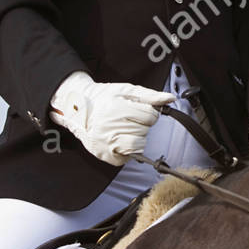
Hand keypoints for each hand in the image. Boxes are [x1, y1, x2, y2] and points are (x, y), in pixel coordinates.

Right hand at [50, 71, 175, 165]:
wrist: (78, 109)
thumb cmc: (104, 99)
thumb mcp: (126, 91)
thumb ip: (149, 96)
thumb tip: (170, 98)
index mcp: (116, 108)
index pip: (150, 116)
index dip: (148, 113)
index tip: (138, 111)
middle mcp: (110, 127)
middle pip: (145, 130)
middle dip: (141, 125)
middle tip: (128, 119)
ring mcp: (106, 143)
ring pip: (139, 145)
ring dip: (137, 137)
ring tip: (125, 129)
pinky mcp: (106, 155)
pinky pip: (128, 157)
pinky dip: (128, 149)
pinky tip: (119, 138)